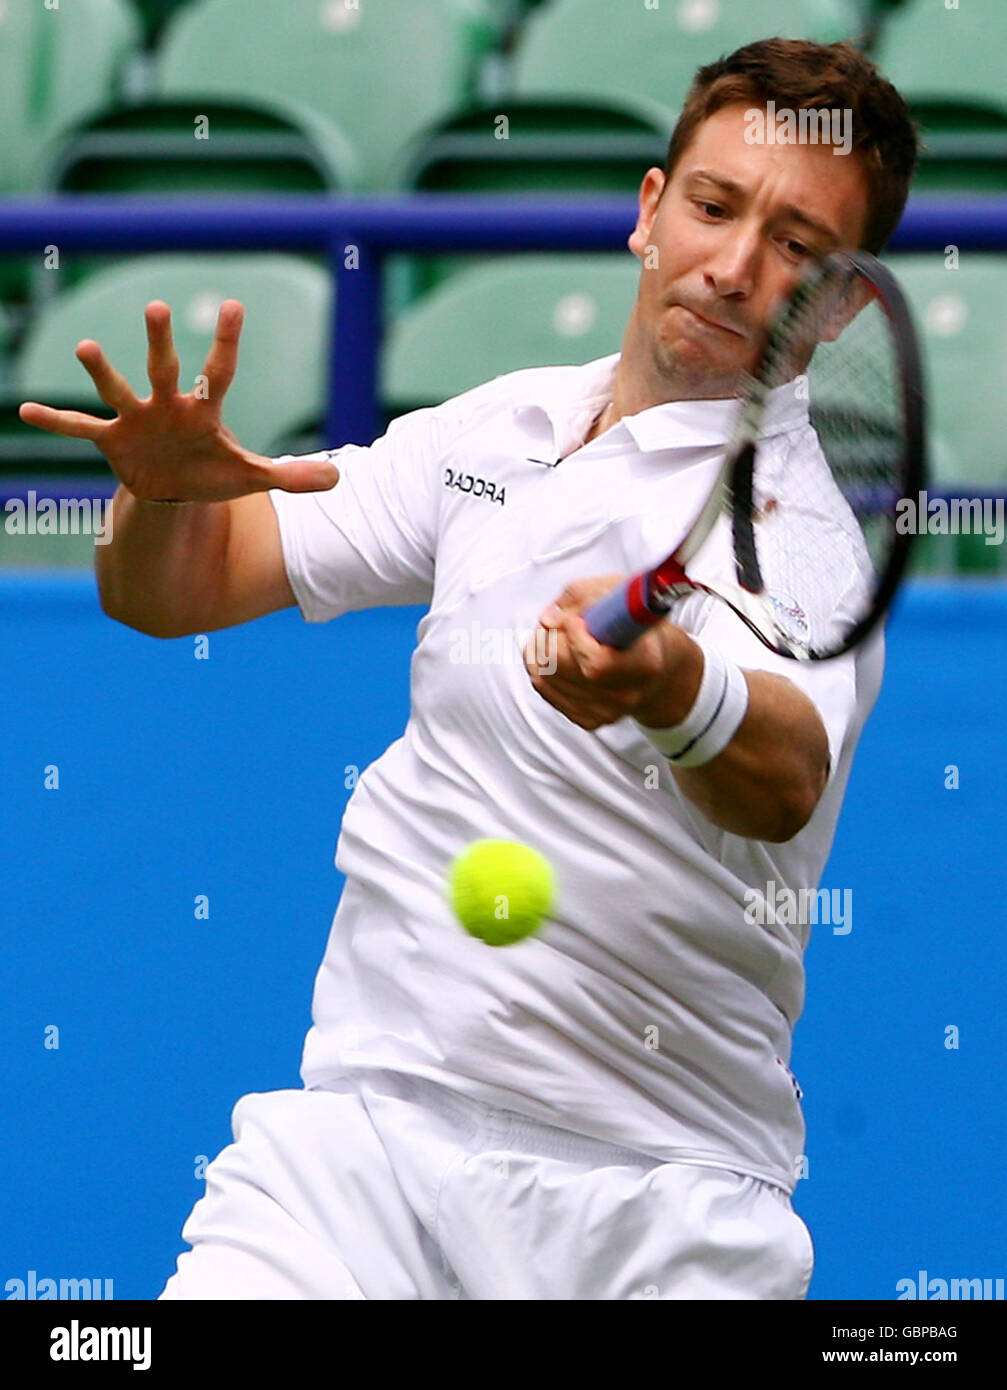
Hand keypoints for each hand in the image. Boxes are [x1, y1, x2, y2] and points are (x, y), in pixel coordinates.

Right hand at [19, 300, 339, 502]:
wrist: (175, 492)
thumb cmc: (214, 474)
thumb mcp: (252, 478)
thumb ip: (292, 475)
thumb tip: (339, 477)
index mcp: (205, 410)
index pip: (220, 372)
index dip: (227, 342)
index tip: (234, 306)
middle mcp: (168, 405)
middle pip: (165, 369)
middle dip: (162, 342)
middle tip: (158, 307)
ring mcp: (137, 420)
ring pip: (118, 390)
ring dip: (103, 371)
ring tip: (87, 346)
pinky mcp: (113, 441)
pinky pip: (81, 429)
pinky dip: (56, 421)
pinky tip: (24, 413)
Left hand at [523, 574, 696, 731]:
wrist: (654, 667)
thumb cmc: (637, 626)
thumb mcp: (621, 594)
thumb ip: (582, 596)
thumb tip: (548, 619)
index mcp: (645, 664)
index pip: (596, 663)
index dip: (575, 638)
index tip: (574, 619)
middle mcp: (625, 695)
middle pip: (560, 665)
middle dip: (552, 635)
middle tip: (563, 621)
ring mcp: (605, 712)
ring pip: (544, 675)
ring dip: (541, 647)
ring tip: (560, 633)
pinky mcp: (587, 719)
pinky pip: (543, 688)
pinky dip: (539, 664)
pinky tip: (556, 651)